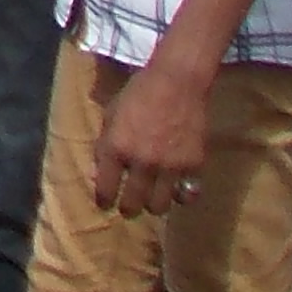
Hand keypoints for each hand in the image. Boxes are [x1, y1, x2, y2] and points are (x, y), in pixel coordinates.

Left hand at [93, 57, 211, 217]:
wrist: (177, 81)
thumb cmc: (139, 93)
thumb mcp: (111, 114)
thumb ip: (105, 146)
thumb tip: (99, 174)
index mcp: (116, 147)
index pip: (106, 189)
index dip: (104, 200)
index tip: (105, 204)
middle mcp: (141, 162)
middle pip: (133, 205)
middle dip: (128, 209)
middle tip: (129, 207)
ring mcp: (169, 166)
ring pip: (159, 207)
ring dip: (154, 204)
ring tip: (153, 198)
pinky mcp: (193, 166)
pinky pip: (186, 195)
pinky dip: (181, 195)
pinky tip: (177, 189)